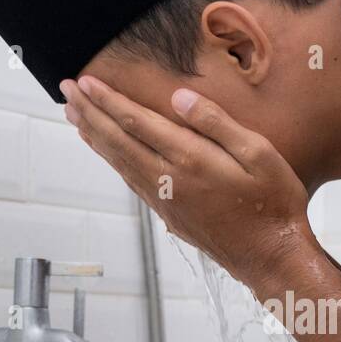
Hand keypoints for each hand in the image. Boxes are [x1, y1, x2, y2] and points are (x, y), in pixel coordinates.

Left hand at [60, 75, 313, 287]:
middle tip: (66, 91)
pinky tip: (109, 153)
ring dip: (95, 137)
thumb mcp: (259, 154)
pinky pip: (131, 182)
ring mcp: (166, 202)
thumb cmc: (274, 205)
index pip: (136, 122)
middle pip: (118, 141)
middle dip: (90, 113)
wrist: (272, 259)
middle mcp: (169, 181)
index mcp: (190, 160)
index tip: (85, 82)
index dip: (107, 100)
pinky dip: (113, 162)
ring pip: (120, 163)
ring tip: (76, 117)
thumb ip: (217, 123)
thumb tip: (179, 98)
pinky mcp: (170, 216)